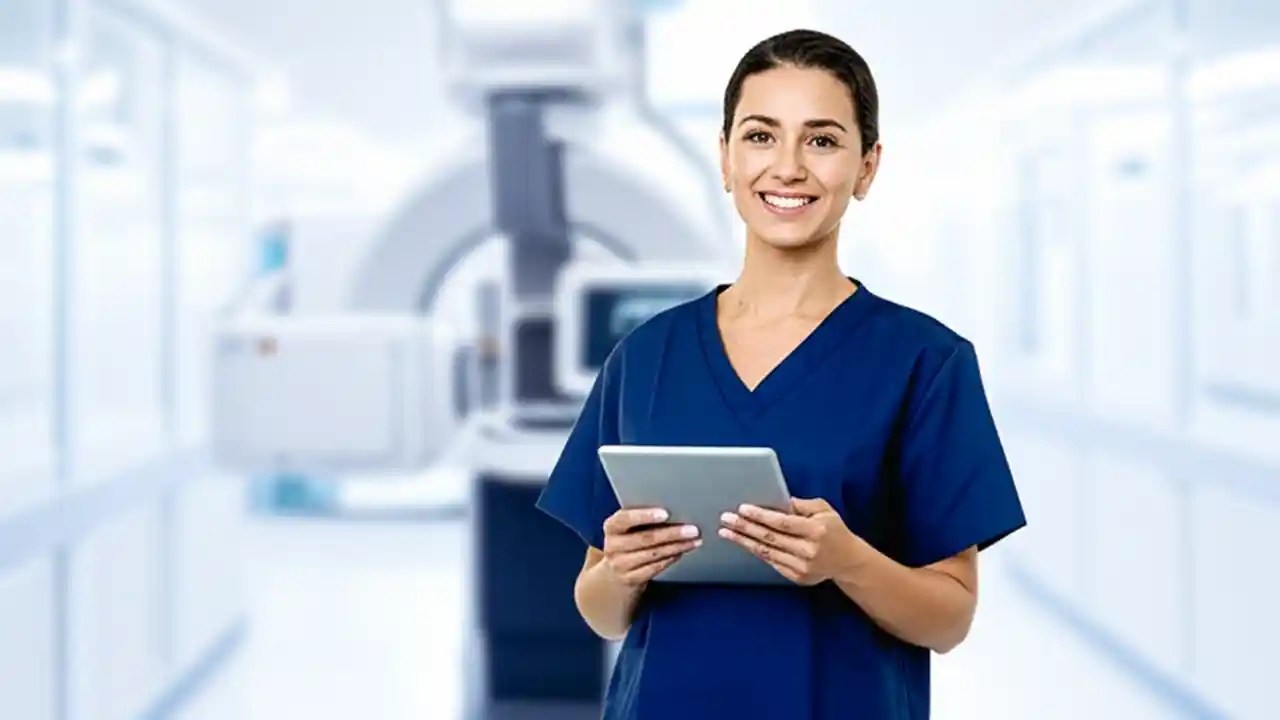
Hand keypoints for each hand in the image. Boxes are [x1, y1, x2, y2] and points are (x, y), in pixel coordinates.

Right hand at [601, 508, 702, 587]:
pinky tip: (682, 551)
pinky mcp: (631, 579)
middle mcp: (613, 546)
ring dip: (677, 547)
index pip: (625, 519)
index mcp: (611, 527)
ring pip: (653, 554)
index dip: (645, 516)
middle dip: (671, 533)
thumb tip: (673, 507)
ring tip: (694, 540)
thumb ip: (642, 518)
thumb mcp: (627, 528)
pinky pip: (655, 568)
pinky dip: (671, 559)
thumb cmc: (627, 542)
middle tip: (692, 529)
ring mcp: (621, 565)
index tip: (665, 513)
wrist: (613, 575)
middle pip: (645, 538)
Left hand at [719, 497, 859, 585]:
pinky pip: (772, 562)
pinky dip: (756, 552)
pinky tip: (744, 543)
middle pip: (770, 538)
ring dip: (744, 541)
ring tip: (726, 532)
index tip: (742, 509)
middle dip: (745, 527)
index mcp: (816, 531)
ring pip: (767, 553)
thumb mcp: (824, 510)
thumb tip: (778, 500)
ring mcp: (803, 567)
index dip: (761, 516)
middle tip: (726, 519)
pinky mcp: (798, 577)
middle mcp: (809, 551)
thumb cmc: (834, 530)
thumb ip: (801, 504)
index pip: (782, 523)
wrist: (848, 560)